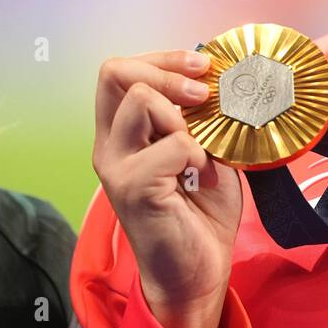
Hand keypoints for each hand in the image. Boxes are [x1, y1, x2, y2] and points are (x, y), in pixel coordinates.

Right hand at [92, 49, 241, 327]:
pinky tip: (200, 175)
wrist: (197, 269)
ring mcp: (117, 166)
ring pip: (140, 100)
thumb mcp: (204, 148)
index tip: (202, 67)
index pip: (118, 70)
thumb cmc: (200, 209)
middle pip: (116, 72)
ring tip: (198, 145)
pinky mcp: (133, 188)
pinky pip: (172, 144)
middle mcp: (110, 145)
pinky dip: (196, 152)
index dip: (162, 58)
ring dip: (181, 114)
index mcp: (122, 131)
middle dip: (168, 71)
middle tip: (202, 95)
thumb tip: (217, 79)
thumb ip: (197, 116)